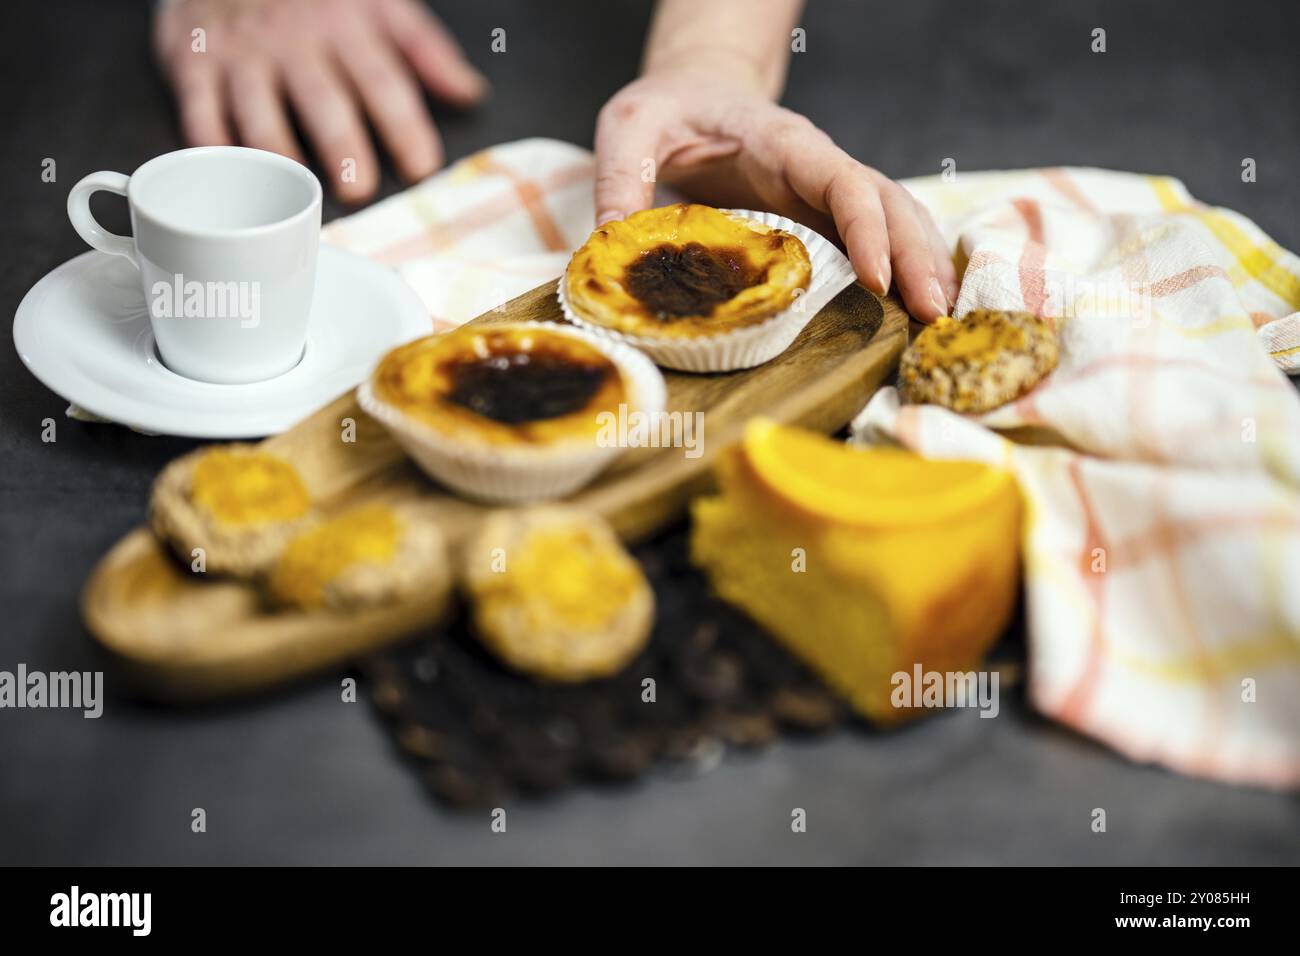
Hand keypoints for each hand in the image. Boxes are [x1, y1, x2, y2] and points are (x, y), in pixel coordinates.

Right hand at [154, 0, 486, 201]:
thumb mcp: (378, 2)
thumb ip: (425, 49)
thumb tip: (470, 93)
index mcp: (345, 25)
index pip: (382, 80)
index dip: (404, 124)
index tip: (421, 165)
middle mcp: (293, 40)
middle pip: (323, 98)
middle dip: (342, 143)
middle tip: (360, 188)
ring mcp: (242, 52)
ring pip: (259, 106)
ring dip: (278, 150)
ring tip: (297, 191)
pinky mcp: (194, 60)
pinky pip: (198, 104)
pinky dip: (207, 139)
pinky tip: (223, 169)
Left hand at [594, 67, 957, 321]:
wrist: (692, 90)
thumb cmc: (666, 106)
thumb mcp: (630, 127)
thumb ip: (619, 180)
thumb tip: (608, 249)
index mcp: (782, 143)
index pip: (843, 181)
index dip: (866, 229)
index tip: (877, 279)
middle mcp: (817, 168)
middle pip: (888, 205)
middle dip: (917, 258)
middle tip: (935, 317)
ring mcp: (824, 195)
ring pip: (894, 221)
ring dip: (920, 267)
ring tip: (937, 322)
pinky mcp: (820, 219)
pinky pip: (874, 240)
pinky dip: (899, 270)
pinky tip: (911, 312)